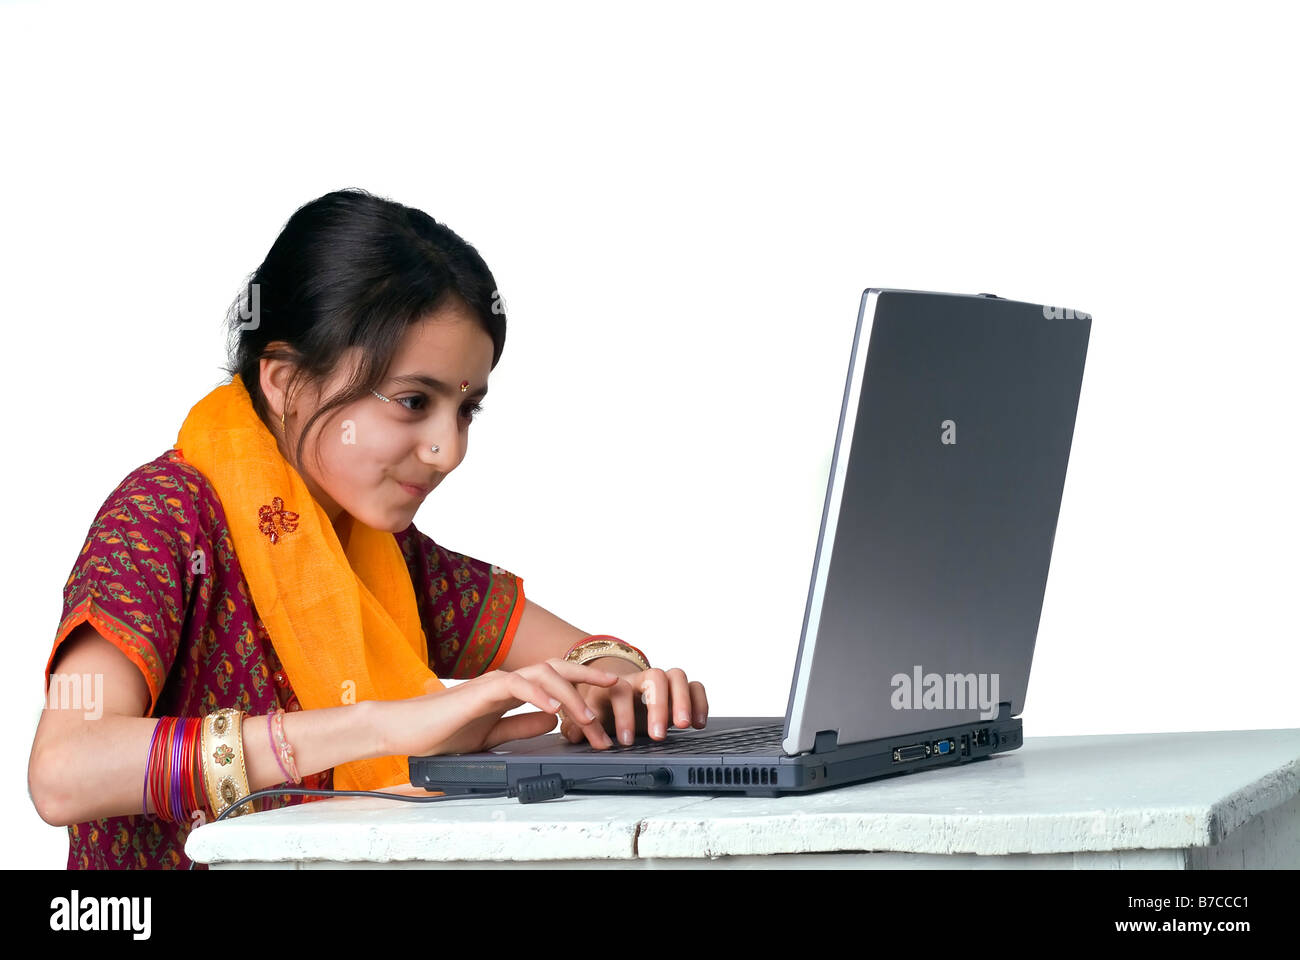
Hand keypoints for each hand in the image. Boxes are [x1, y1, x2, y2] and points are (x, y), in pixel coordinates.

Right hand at [381, 659, 621, 756]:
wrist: (407, 732)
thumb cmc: (444, 733)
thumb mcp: (493, 735)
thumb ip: (521, 726)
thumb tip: (553, 724)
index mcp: (514, 691)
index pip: (556, 680)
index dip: (584, 683)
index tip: (610, 696)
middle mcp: (509, 680)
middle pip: (558, 667)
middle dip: (589, 675)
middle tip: (617, 687)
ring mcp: (496, 682)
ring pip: (543, 674)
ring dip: (569, 694)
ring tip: (588, 717)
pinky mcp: (481, 690)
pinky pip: (517, 685)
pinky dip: (538, 694)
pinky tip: (554, 710)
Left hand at [560, 659, 708, 745]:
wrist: (615, 691)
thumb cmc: (602, 708)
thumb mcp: (588, 715)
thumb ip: (579, 725)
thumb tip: (573, 735)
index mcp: (614, 685)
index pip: (620, 691)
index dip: (623, 715)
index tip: (626, 740)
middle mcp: (640, 680)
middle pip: (654, 677)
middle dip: (658, 706)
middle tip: (658, 735)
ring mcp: (662, 682)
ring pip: (676, 676)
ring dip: (682, 700)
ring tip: (683, 726)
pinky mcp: (679, 689)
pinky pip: (695, 686)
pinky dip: (699, 701)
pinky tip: (699, 723)